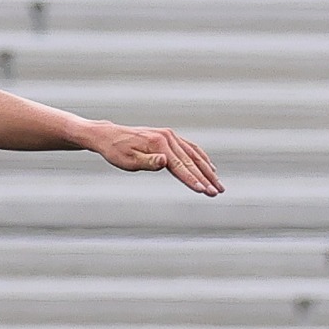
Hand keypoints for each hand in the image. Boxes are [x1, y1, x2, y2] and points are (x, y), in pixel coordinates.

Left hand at [89, 123, 223, 195]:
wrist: (109, 136)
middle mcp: (168, 137)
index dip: (192, 180)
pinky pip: (191, 148)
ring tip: (218, 184)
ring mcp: (170, 136)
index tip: (203, 191)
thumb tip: (165, 162)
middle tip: (217, 192)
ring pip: (195, 154)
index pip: (180, 166)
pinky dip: (202, 158)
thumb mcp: (127, 160)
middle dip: (206, 178)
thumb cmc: (116, 151)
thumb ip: (147, 162)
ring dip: (208, 170)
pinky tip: (210, 168)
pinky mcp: (170, 137)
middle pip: (191, 161)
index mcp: (159, 144)